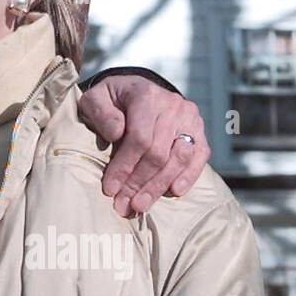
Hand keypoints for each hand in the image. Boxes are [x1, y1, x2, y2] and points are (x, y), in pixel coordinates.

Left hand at [77, 75, 209, 216]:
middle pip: (159, 153)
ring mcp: (189, 118)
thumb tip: (116, 133)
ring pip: (179, 159)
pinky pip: (199, 156)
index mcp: (146, 96)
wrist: (135, 89)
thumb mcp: (95, 99)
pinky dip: (188, 176)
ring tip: (140, 205)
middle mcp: (172, 106)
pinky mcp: (199, 130)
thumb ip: (101, 112)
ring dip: (159, 186)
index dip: (125, 167)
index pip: (139, 138)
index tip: (110, 188)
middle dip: (139, 183)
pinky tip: (174, 192)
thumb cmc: (111, 99)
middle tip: (124, 205)